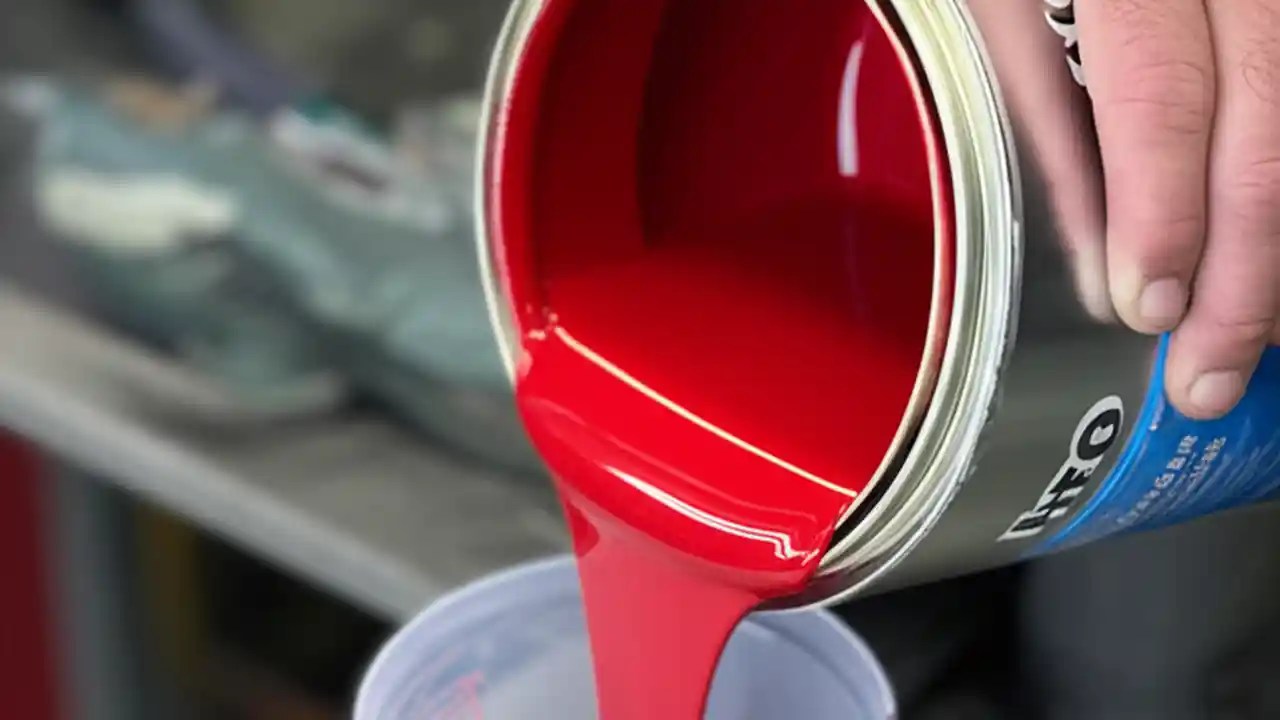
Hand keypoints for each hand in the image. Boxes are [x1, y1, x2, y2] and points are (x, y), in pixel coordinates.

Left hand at [1073, 0, 1279, 418]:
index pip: (1158, 93)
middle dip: (1248, 270)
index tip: (1148, 306)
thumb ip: (1046, 112)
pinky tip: (1276, 257)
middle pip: (1268, 125)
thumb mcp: (1005, 13)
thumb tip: (1098, 252)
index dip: (1162, 212)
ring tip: (1259, 332)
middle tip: (1212, 371)